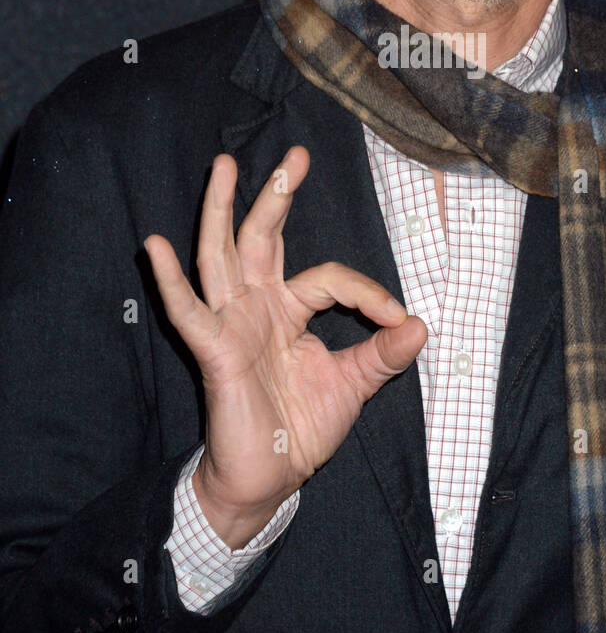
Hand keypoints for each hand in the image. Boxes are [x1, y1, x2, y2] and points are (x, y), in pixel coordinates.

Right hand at [144, 146, 426, 546]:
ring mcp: (231, 325)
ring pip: (221, 256)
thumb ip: (383, 353)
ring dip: (220, 210)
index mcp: (289, 310)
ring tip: (222, 166)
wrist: (271, 480)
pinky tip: (157, 247)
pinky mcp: (213, 351)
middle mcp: (257, 307)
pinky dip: (170, 281)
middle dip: (277, 194)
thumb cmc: (303, 428)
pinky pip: (188, 313)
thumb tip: (421, 325)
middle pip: (262, 238)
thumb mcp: (354, 384)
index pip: (329, 277)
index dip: (366, 293)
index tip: (397, 318)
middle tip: (295, 153)